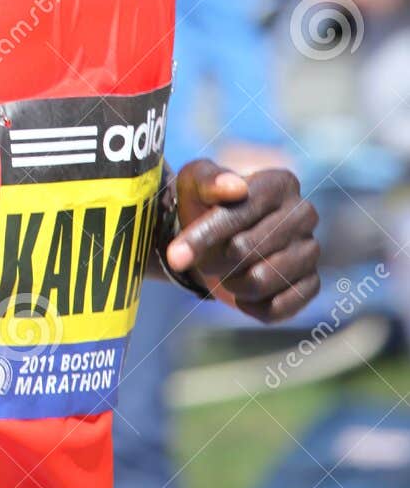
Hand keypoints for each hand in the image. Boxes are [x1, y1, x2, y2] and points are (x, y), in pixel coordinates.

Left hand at [165, 159, 319, 321]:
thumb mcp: (195, 183)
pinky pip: (279, 308)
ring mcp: (311, 249)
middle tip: (205, 260)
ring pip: (260, 280)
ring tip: (226, 273)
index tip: (175, 256)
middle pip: (245, 250)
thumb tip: (235, 187)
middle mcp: (303, 213)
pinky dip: (251, 306)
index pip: (238, 214)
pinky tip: (243, 294)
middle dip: (213, 261)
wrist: (218, 237)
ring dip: (231, 283)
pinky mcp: (312, 282)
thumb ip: (208, 180)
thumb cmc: (206, 203)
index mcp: (279, 183)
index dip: (203, 237)